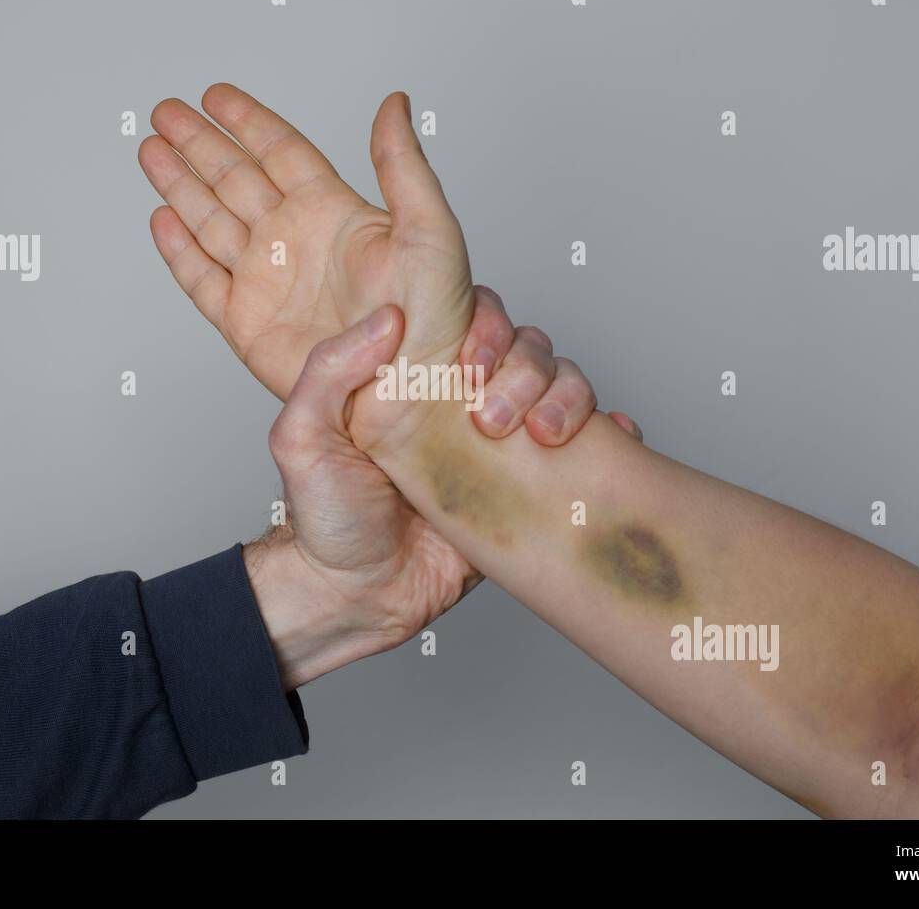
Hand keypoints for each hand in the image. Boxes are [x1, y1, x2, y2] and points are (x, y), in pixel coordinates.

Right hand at [140, 85, 472, 411]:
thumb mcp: (433, 232)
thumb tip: (395, 105)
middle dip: (199, 144)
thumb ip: (404, 166)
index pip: (280, 152)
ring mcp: (269, 283)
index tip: (215, 96)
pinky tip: (162, 219)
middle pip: (235, 179)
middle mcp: (296, 243)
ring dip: (180, 185)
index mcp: (335, 214)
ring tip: (152, 150)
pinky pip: (204, 281)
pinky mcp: (248, 327)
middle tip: (166, 111)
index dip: (247, 122)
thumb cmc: (437, 322)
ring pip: (211, 221)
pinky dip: (179, 252)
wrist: (414, 395)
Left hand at [242, 305, 628, 688]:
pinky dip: (613, 433)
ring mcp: (503, 444)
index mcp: (416, 379)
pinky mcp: (532, 486)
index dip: (488, 326)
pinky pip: (589, 448)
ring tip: (546, 435)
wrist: (358, 598)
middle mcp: (465, 400)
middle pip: (527, 349)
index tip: (471, 362)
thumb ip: (329, 371)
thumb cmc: (327, 522)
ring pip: (563, 387)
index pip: (471, 321)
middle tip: (495, 416)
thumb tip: (387, 318)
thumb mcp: (302, 439)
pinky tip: (616, 438)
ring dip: (568, 397)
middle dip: (527, 368)